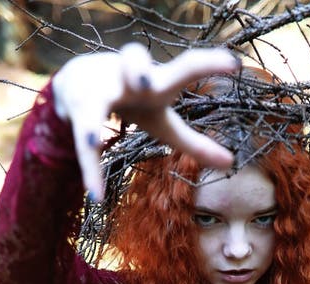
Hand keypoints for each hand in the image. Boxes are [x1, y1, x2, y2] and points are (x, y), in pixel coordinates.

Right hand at [52, 42, 239, 200]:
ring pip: (94, 101)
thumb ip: (194, 143)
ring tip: (92, 139)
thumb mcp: (162, 122)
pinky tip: (95, 194)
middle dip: (137, 69)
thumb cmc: (133, 102)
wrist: (76, 83)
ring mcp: (97, 89)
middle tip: (146, 81)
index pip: (183, 66)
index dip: (207, 64)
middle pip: (131, 61)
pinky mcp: (77, 111)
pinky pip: (82, 143)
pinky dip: (89, 168)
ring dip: (93, 118)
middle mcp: (126, 76)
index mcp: (155, 79)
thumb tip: (230, 163)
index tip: (233, 64)